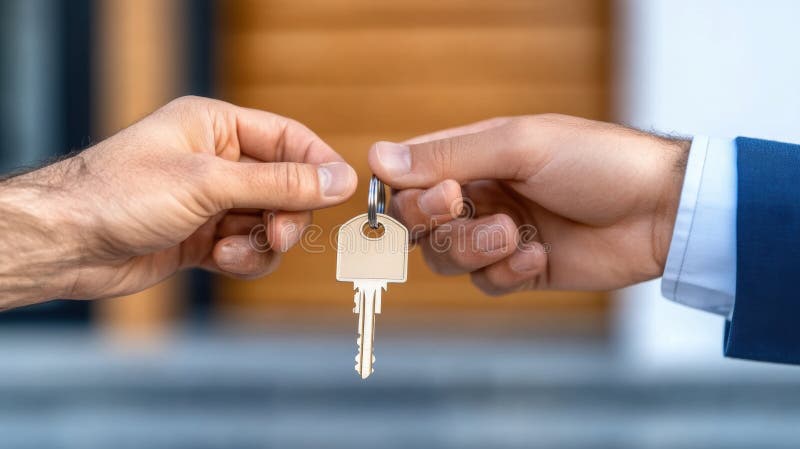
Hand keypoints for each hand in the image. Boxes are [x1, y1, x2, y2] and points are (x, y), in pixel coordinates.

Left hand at [0, 96, 356, 306]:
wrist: (66, 244)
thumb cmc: (121, 195)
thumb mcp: (208, 183)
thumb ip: (279, 183)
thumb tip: (338, 180)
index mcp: (217, 126)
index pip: (288, 139)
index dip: (317, 165)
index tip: (340, 193)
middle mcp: (218, 161)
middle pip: (285, 187)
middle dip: (285, 215)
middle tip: (278, 235)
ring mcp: (212, 202)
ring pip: (269, 223)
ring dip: (262, 243)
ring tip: (232, 253)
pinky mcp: (204, 238)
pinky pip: (248, 249)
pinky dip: (244, 260)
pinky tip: (219, 262)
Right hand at [368, 114, 688, 294]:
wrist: (659, 211)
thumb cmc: (594, 162)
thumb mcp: (519, 146)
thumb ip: (447, 155)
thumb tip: (376, 157)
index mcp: (472, 156)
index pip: (409, 178)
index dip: (408, 194)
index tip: (439, 194)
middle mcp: (478, 195)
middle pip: (418, 225)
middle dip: (438, 223)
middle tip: (466, 208)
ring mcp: (497, 235)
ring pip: (445, 258)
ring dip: (474, 249)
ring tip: (515, 234)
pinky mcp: (519, 270)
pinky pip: (485, 283)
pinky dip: (507, 271)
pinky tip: (542, 253)